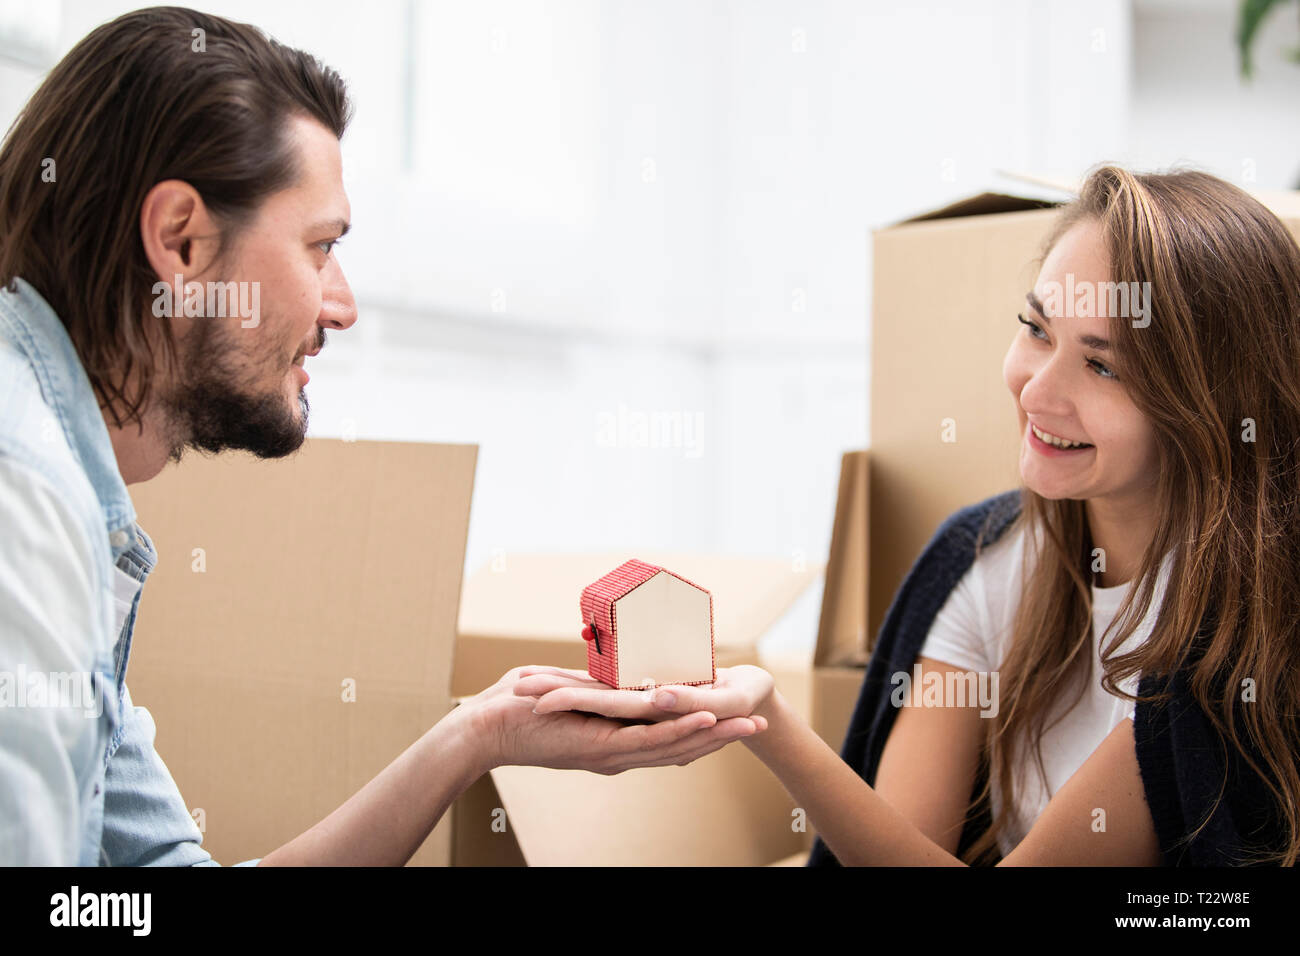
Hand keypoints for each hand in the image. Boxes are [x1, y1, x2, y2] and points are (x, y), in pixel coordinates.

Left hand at [463, 665, 767, 775]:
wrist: (482, 726)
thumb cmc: (518, 703)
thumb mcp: (567, 687)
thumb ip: (593, 684)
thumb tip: (605, 674)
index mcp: (615, 738)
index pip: (670, 735)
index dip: (706, 730)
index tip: (740, 719)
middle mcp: (619, 750)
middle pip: (682, 745)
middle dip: (724, 735)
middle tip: (762, 725)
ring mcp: (611, 751)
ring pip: (672, 745)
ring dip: (712, 735)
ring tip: (748, 726)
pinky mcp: (599, 748)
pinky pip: (645, 741)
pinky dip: (677, 732)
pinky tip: (705, 724)